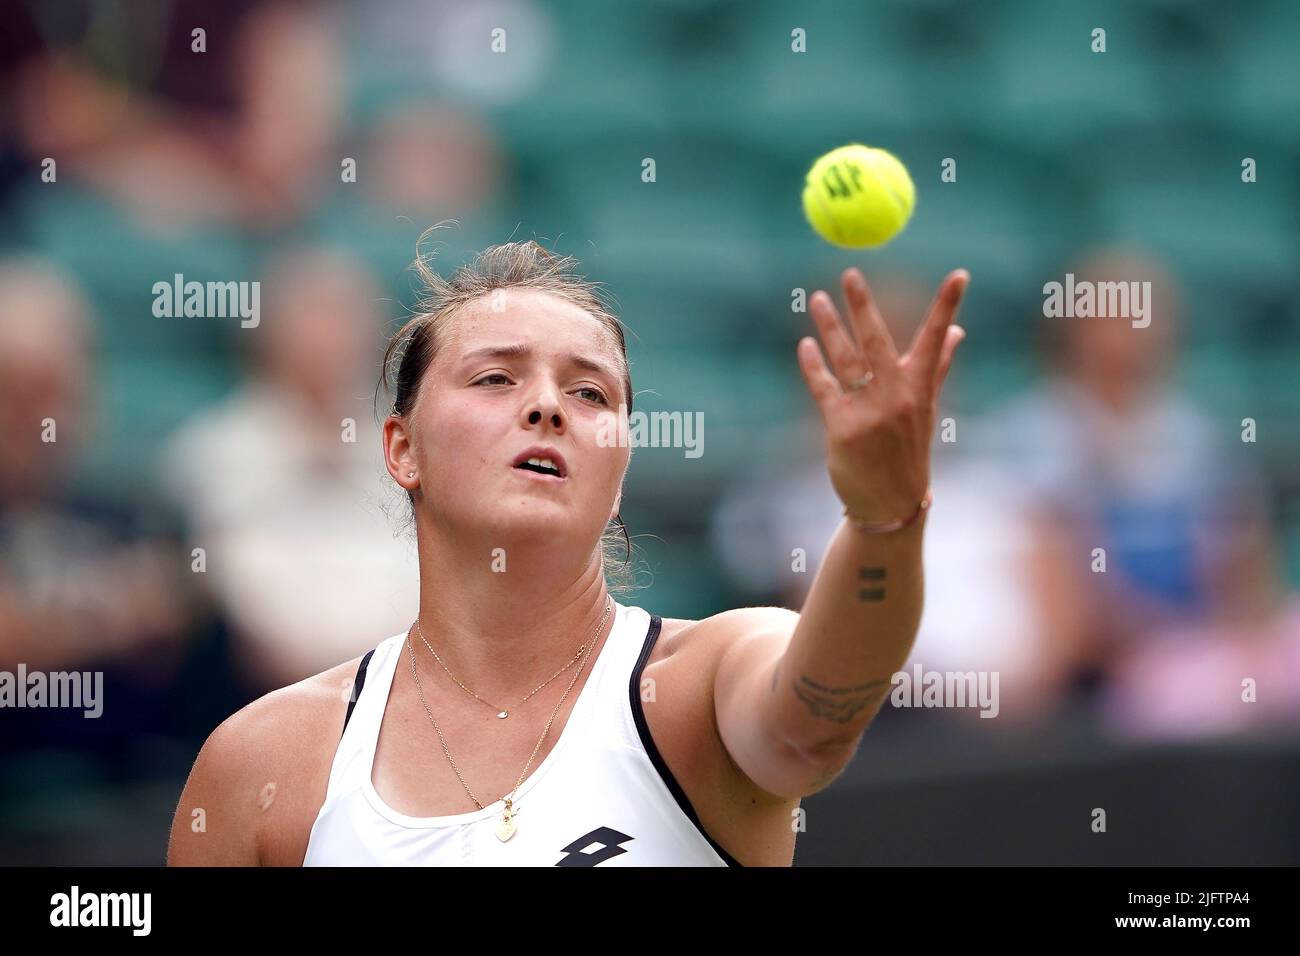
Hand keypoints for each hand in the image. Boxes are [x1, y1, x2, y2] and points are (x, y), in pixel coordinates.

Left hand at [796, 267, 968, 524]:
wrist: (890, 503)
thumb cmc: (907, 450)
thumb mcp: (926, 409)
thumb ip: (936, 366)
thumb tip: (957, 331)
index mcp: (920, 389)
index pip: (936, 340)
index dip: (947, 307)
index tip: (960, 274)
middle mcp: (897, 397)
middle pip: (879, 340)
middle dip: (864, 305)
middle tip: (850, 273)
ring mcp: (870, 412)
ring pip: (846, 359)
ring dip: (830, 326)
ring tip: (817, 299)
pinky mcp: (843, 428)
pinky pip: (824, 388)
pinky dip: (814, 365)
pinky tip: (806, 345)